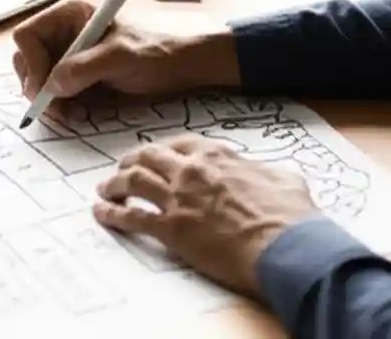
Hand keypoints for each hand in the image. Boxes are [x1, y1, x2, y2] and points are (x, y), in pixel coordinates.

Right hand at [10, 0, 239, 99]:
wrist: (180, 67)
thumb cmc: (155, 51)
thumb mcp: (121, 57)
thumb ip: (85, 68)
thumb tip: (51, 86)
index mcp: (68, 15)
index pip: (27, 36)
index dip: (31, 64)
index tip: (46, 89)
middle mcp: (62, 33)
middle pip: (27, 62)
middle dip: (39, 89)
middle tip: (58, 111)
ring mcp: (68, 56)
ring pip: (38, 83)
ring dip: (51, 103)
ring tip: (75, 115)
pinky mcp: (76, 77)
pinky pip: (55, 95)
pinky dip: (62, 108)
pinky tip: (81, 114)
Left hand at [93, 134, 319, 297]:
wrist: (284, 245)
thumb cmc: (290, 214)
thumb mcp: (282, 177)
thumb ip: (261, 170)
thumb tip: (262, 172)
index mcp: (216, 156)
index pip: (180, 145)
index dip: (163, 149)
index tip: (156, 154)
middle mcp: (190, 171)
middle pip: (148, 157)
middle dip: (131, 161)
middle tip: (123, 167)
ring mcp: (177, 199)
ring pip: (132, 181)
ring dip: (114, 183)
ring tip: (104, 188)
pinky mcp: (170, 229)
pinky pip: (131, 218)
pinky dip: (112, 215)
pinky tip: (101, 214)